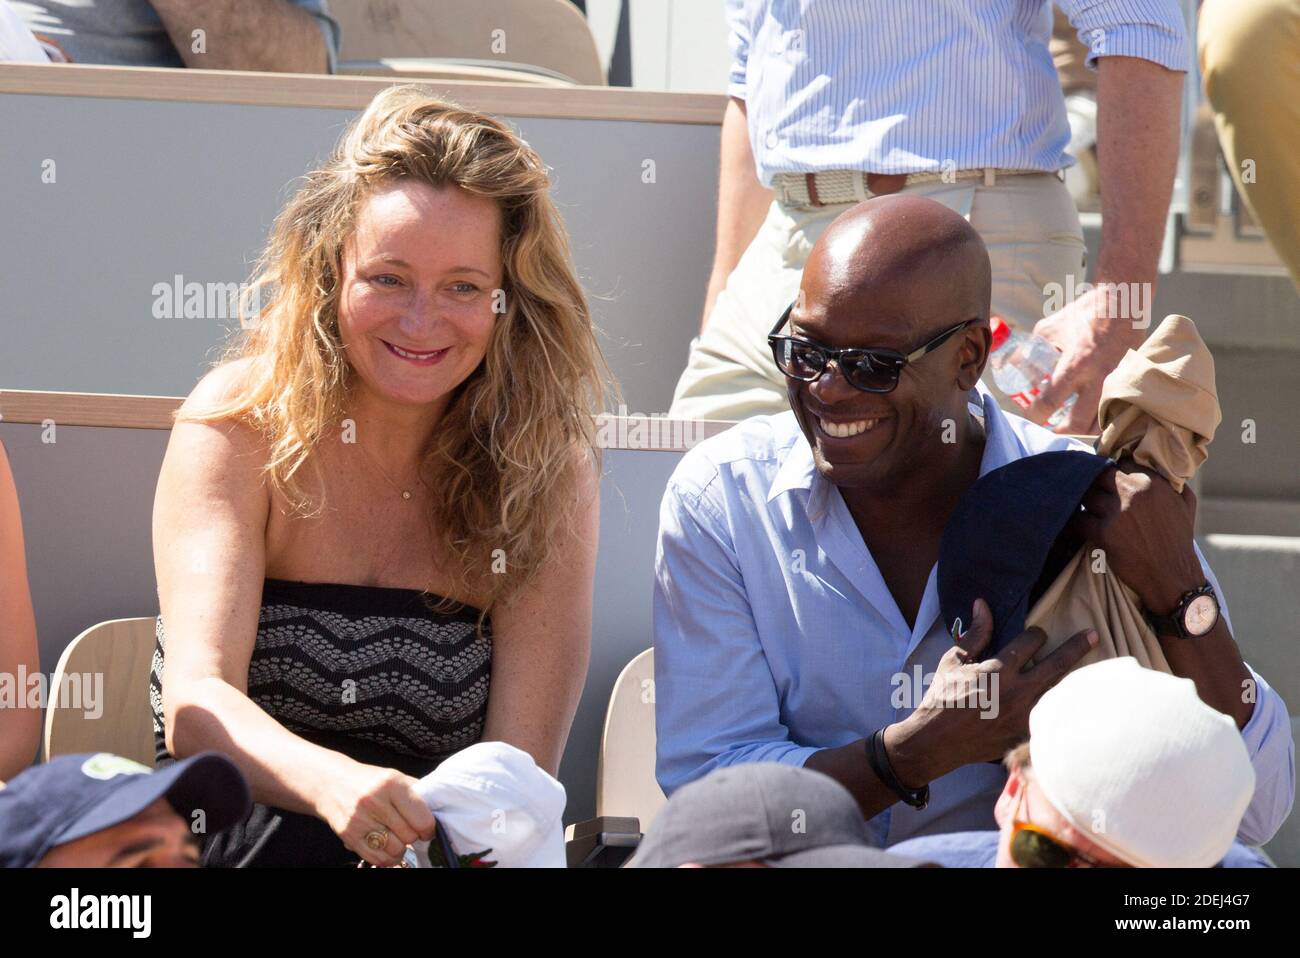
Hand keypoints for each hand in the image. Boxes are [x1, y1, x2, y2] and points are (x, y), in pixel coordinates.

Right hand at [314, 761, 436, 866]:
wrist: (331, 783)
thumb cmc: (370, 781)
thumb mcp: (395, 777)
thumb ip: (417, 793)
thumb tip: (438, 813)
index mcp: (392, 784)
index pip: (422, 819)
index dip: (429, 828)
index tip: (427, 828)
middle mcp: (375, 801)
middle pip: (409, 836)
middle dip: (414, 836)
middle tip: (409, 830)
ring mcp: (360, 820)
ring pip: (395, 850)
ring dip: (400, 848)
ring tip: (397, 837)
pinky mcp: (349, 835)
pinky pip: (377, 859)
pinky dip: (387, 857)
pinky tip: (386, 846)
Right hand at [887, 598, 1098, 782]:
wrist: (936, 742)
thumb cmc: (942, 697)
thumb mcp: (954, 660)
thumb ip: (976, 634)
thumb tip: (983, 604)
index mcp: (998, 670)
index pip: (1031, 642)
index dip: (1036, 634)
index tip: (1037, 635)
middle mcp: (1016, 692)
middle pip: (1057, 665)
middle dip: (1077, 647)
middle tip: (1094, 635)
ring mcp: (1024, 716)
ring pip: (1060, 693)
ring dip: (1076, 678)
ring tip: (1094, 669)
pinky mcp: (1026, 735)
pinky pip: (1053, 717)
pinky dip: (1063, 707)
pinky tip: (1074, 702)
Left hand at [1022, 285, 1145, 433]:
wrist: (1123, 301)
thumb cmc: (1084, 313)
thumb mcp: (1050, 328)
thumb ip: (1030, 347)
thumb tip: (1011, 362)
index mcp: (1074, 365)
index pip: (1049, 403)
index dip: (1036, 414)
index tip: (1033, 413)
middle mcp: (1097, 378)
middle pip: (1077, 423)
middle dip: (1062, 430)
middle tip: (1053, 427)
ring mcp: (1117, 381)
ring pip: (1102, 422)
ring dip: (1085, 428)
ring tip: (1073, 423)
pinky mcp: (1130, 380)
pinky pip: (1118, 408)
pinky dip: (1105, 416)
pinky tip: (1095, 412)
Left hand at [1069, 459, 1203, 613]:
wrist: (1173, 576)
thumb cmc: (1179, 539)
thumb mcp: (1185, 504)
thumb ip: (1170, 482)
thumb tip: (1156, 466)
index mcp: (1153, 482)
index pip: (1120, 462)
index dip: (1109, 468)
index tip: (1101, 472)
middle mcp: (1135, 492)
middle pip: (1099, 475)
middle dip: (1092, 480)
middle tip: (1083, 485)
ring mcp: (1118, 512)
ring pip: (1086, 495)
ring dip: (1081, 500)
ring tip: (1076, 503)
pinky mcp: (1104, 532)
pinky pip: (1078, 519)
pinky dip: (1073, 521)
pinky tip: (1072, 523)